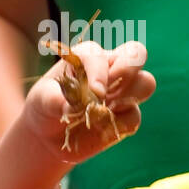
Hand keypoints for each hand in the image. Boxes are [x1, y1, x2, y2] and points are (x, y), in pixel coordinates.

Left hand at [23, 41, 154, 162]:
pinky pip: (134, 118)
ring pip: (146, 82)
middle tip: (108, 92)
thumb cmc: (46, 106)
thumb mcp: (41, 100)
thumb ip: (55, 100)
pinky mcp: (127, 116)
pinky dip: (117, 126)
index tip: (95, 93)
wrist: (50, 135)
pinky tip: (97, 129)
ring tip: (101, 112)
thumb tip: (73, 106)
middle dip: (128, 70)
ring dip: (129, 97)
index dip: (100, 73)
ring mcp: (122, 92)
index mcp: (88, 56)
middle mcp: (110, 68)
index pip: (101, 55)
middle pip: (137, 53)